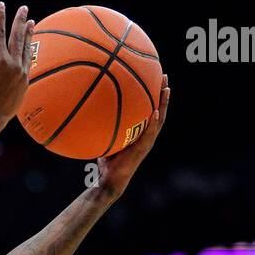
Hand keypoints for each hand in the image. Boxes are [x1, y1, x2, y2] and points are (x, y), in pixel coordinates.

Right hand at [0, 2, 32, 126]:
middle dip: (19, 20)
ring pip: (26, 47)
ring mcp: (21, 72)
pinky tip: (30, 44)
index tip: (1, 5)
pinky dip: (30, 50)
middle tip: (23, 8)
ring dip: (28, 33)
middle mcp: (12, 63)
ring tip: (31, 22)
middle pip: (17, 36)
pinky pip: (29, 60)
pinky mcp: (26, 80)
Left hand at [96, 74, 169, 197]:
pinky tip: (154, 112)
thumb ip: (102, 126)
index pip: (150, 109)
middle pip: (159, 110)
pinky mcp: (142, 149)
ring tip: (166, 89)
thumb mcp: (105, 138)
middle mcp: (147, 135)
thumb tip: (87, 110)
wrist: (111, 179)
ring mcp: (147, 141)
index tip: (155, 78)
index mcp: (141, 131)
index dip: (154, 95)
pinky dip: (152, 123)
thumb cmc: (107, 161)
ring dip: (163, 104)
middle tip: (164, 76)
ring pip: (159, 119)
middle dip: (162, 93)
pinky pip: (149, 133)